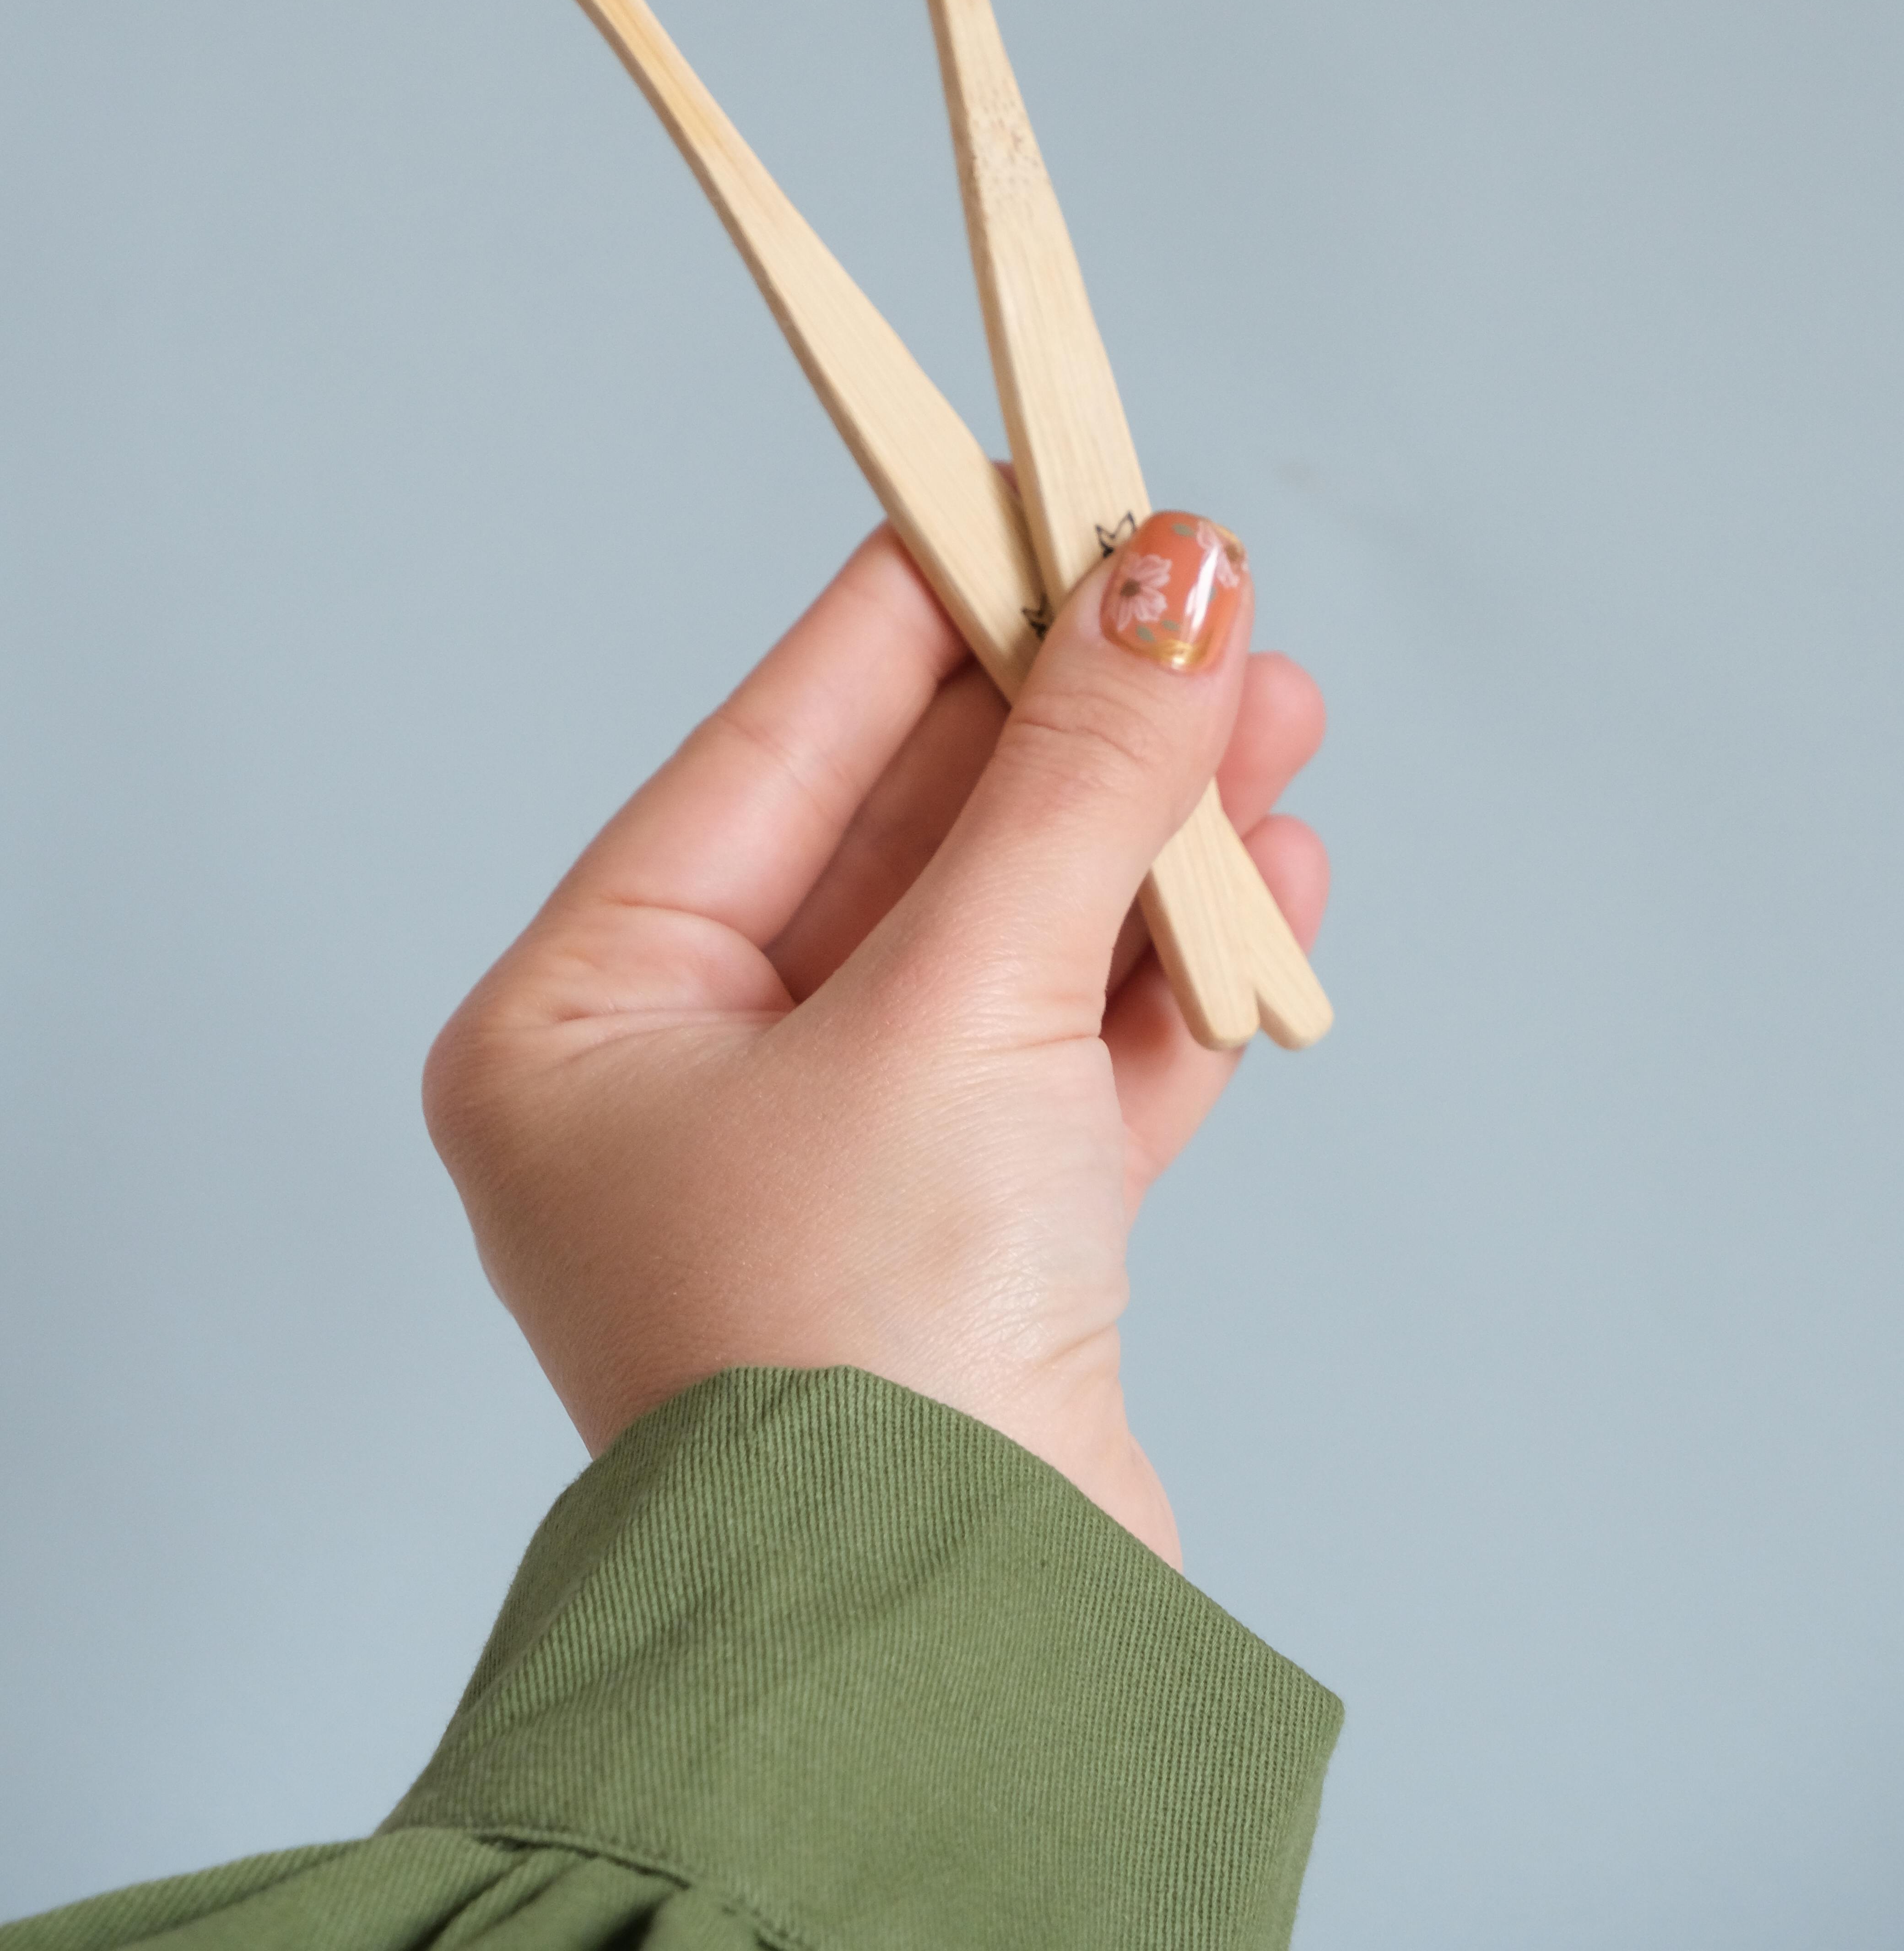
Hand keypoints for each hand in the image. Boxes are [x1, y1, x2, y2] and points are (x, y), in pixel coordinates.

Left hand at [423, 518, 1327, 1567]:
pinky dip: (1165, 981)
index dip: (921, 606)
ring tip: (1270, 719)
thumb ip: (1072, 783)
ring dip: (1143, 842)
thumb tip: (1168, 580)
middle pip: (910, 837)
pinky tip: (1262, 891)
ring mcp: (834, 1171)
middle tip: (1202, 602)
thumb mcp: (963, 1004)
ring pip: (1007, 943)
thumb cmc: (855, 1359)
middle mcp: (693, 1088)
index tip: (1030, 488)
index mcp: (589, 1021)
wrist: (943, 1670)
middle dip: (1070, 726)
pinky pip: (1069, 1063)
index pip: (776, 746)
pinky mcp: (965, 1250)